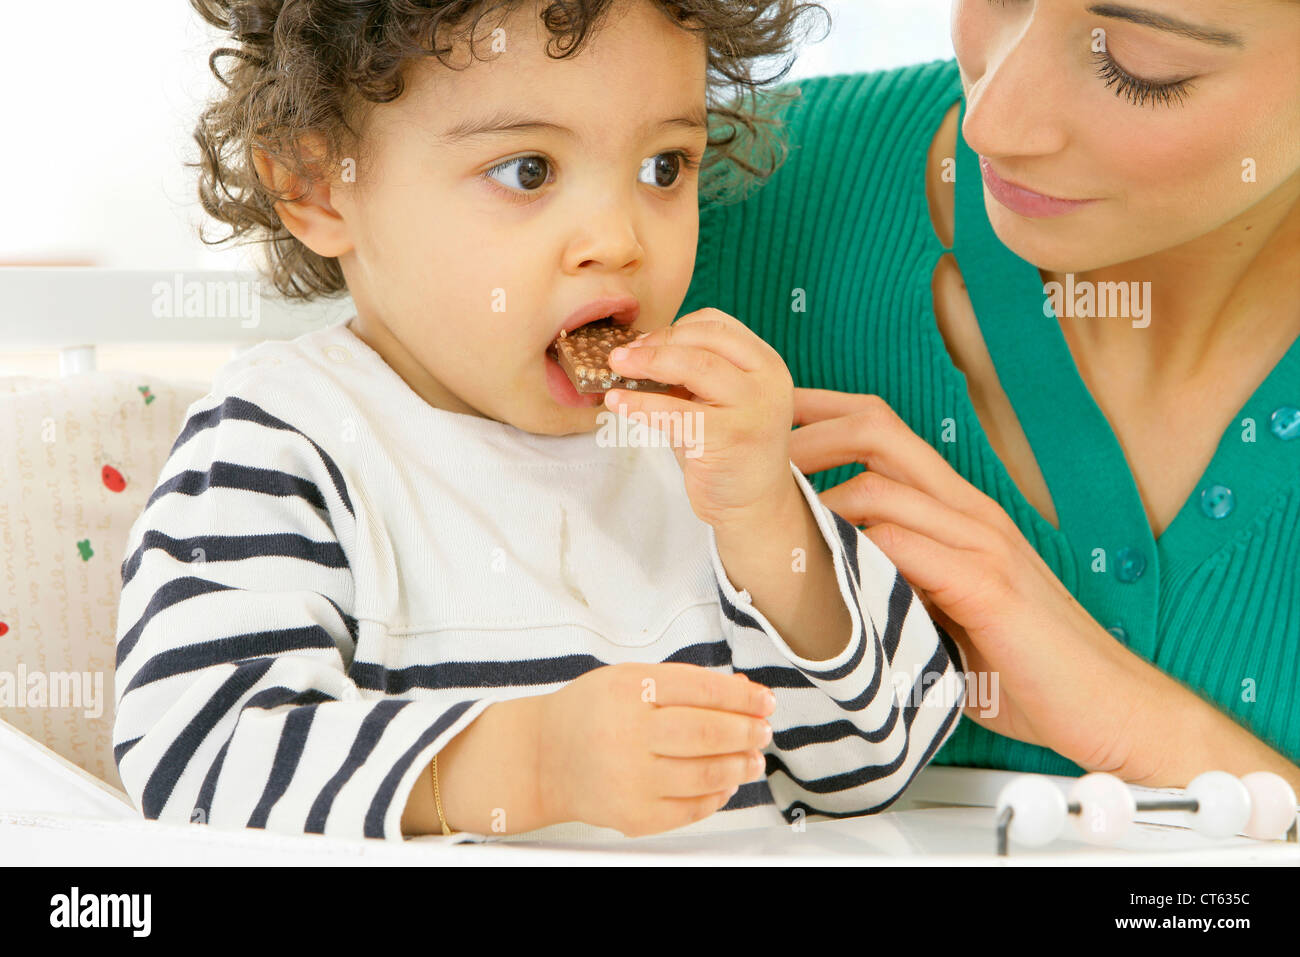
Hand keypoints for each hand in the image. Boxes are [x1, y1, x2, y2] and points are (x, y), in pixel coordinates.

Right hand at [537, 663, 775, 836]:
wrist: (543, 757)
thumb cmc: (592, 712)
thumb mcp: (630, 679)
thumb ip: (686, 683)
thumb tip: (745, 692)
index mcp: (629, 690)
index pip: (703, 691)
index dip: (743, 697)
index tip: (765, 701)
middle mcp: (628, 734)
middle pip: (709, 734)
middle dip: (748, 732)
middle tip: (763, 731)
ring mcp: (630, 779)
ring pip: (706, 775)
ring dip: (740, 766)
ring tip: (752, 758)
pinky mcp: (633, 816)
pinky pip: (691, 809)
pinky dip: (717, 795)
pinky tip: (725, 783)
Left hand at [604, 308, 799, 531]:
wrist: (753, 503)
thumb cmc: (727, 447)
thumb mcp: (718, 400)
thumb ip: (693, 373)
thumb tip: (636, 350)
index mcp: (765, 362)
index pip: (717, 324)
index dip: (674, 328)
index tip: (642, 341)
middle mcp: (766, 380)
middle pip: (705, 341)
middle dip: (656, 343)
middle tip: (620, 355)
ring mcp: (753, 408)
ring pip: (694, 367)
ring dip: (648, 364)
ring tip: (616, 368)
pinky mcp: (731, 438)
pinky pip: (676, 413)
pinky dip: (641, 404)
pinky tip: (618, 403)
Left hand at [788, 387, 1168, 778]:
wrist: (1105, 705)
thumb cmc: (1021, 661)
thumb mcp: (946, 603)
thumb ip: (898, 574)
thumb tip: (820, 568)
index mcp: (958, 508)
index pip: (882, 427)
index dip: (820, 411)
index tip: (767, 418)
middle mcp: (969, 510)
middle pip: (877, 429)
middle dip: (805, 435)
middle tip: (756, 462)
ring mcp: (981, 542)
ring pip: (880, 487)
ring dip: (815, 501)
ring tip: (770, 527)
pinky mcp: (987, 585)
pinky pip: (904, 546)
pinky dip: (856, 552)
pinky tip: (824, 576)